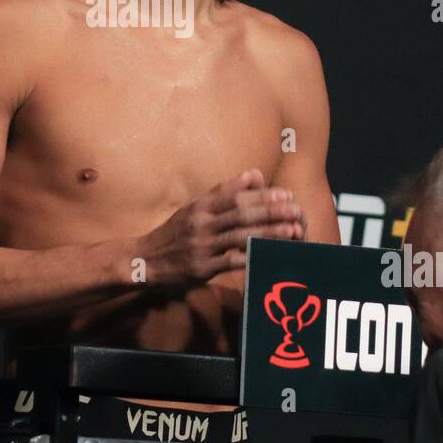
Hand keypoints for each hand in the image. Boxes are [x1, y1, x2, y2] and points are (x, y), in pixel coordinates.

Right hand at [134, 168, 303, 290]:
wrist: (146, 260)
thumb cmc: (176, 232)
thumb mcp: (195, 207)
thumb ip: (224, 192)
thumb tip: (254, 175)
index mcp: (201, 205)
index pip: (236, 196)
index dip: (263, 195)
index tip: (285, 194)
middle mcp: (201, 222)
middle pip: (242, 214)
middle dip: (271, 212)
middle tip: (296, 210)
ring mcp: (202, 246)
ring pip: (241, 236)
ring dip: (269, 233)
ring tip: (292, 230)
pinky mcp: (202, 267)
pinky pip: (232, 262)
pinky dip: (252, 258)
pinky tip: (271, 255)